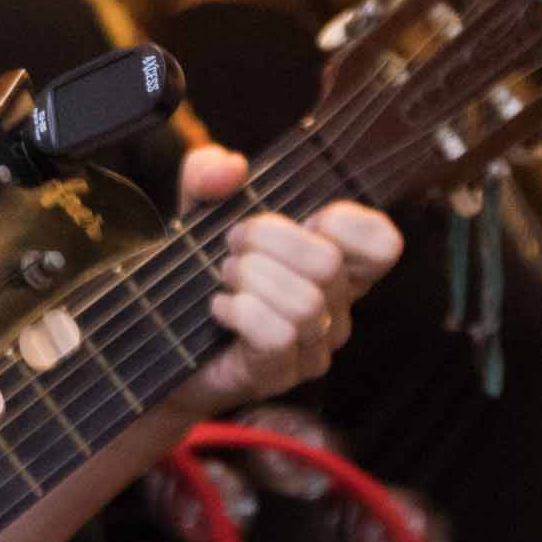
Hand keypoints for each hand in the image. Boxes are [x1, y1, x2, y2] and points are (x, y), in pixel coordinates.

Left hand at [165, 150, 398, 416]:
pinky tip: (219, 308)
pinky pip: (277, 335)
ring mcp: (312, 345)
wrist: (159, 334)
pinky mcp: (279, 373)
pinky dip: (241, 311)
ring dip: (250, 278)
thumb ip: (208, 174)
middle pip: (328, 263)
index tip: (303, 216)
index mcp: (335, 262)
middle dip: (269, 240)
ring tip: (225, 277)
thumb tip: (232, 168)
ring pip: (305, 303)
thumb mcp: (199, 210)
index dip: (346, 221)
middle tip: (232, 244)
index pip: (383, 243)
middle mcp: (334, 306)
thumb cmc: (196, 270)